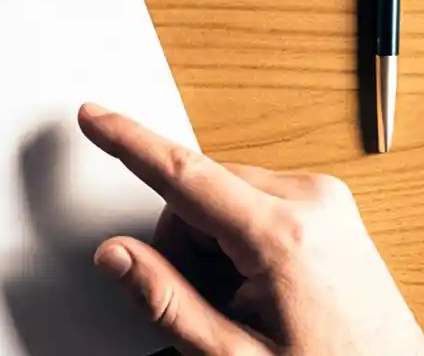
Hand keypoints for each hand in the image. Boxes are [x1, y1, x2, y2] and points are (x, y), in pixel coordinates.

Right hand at [78, 104, 423, 355]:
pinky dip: (238, 239)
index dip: (128, 141)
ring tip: (244, 303)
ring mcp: (324, 200)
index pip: (183, 174)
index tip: (94, 117)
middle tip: (210, 306)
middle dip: (184, 244)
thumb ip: (167, 302)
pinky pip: (252, 201)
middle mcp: (310, 200)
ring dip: (211, 245)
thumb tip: (115, 256)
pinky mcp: (328, 205)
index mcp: (283, 235)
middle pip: (198, 193)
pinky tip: (261, 286)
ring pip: (222, 197)